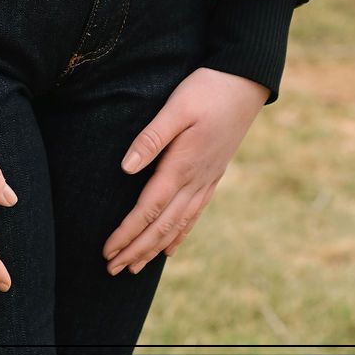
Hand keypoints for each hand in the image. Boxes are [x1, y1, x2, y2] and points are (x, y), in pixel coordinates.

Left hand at [101, 67, 269, 273]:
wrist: (246, 84)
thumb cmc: (207, 90)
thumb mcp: (176, 107)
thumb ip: (152, 138)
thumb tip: (125, 168)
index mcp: (182, 166)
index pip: (149, 209)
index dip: (127, 233)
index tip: (108, 251)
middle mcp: (195, 180)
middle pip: (162, 226)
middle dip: (136, 250)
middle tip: (113, 270)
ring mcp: (207, 180)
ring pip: (178, 225)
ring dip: (154, 248)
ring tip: (135, 268)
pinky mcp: (213, 174)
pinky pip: (194, 214)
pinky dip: (180, 234)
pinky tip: (170, 246)